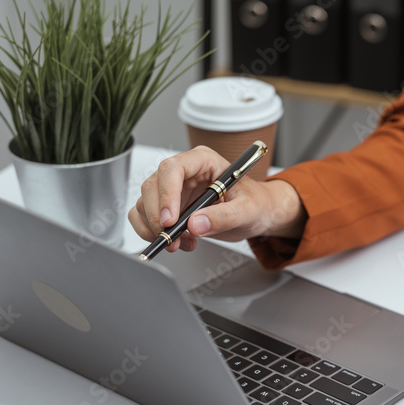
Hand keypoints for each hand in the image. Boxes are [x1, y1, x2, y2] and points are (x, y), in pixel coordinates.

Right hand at [128, 146, 306, 252]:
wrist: (258, 215)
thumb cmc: (256, 204)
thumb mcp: (248, 210)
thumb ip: (224, 217)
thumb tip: (195, 224)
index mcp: (203, 161)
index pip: (172, 168)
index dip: (167, 194)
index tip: (171, 220)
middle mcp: (184, 172)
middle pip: (153, 186)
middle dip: (158, 217)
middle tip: (172, 239)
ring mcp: (174, 189)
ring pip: (145, 203)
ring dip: (156, 228)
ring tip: (182, 243)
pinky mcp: (168, 206)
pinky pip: (145, 216)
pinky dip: (153, 233)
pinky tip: (178, 242)